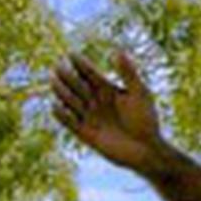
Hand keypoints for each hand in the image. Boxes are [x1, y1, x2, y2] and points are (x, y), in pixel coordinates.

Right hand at [49, 49, 163, 170]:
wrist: (146, 149)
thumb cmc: (146, 119)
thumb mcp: (139, 93)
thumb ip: (128, 73)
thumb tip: (117, 51)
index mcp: (108, 90)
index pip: (91, 74)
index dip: (82, 65)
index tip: (72, 54)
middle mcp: (96, 102)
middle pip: (78, 86)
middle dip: (68, 76)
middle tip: (58, 66)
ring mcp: (90, 117)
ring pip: (72, 102)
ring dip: (63, 92)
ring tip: (54, 81)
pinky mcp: (86, 134)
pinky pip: (70, 123)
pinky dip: (63, 115)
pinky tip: (55, 106)